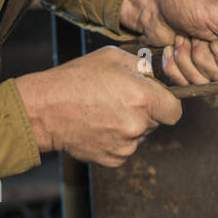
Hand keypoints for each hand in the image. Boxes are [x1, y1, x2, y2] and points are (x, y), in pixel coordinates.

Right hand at [14, 46, 182, 166]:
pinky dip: (115, 141)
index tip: (156, 101)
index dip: (167, 104)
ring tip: (103, 113)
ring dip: (129, 127)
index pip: (175, 110)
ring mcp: (125, 145)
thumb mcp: (111, 57)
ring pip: (140, 136)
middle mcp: (138, 125)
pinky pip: (124, 149)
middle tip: (119, 101)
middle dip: (145, 112)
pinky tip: (97, 127)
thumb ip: (141, 66)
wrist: (43, 110)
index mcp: (143, 98)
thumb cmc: (75, 79)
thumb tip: (155, 77)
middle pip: (156, 122)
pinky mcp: (113, 159)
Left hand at [120, 0, 217, 83]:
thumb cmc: (186, 0)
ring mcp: (205, 62)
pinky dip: (172, 65)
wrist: (153, 3)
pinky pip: (183, 82)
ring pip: (203, 81)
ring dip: (185, 59)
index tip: (214, 43)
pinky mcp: (186, 69)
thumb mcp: (215, 11)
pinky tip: (170, 47)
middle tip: (193, 35)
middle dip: (202, 57)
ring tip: (180, 38)